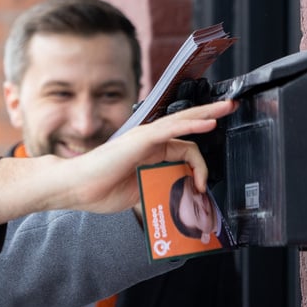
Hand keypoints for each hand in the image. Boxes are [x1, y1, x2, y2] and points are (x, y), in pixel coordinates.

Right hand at [0, 99, 235, 225]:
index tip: (201, 189)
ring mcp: (144, 138)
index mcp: (149, 154)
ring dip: (207, 115)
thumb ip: (159, 189)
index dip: (199, 168)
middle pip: (186, 127)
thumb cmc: (99, 190)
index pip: (183, 150)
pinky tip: (207, 123)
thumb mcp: (140, 192)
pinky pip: (171, 128)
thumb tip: (177, 198)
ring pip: (182, 121)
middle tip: (230, 109)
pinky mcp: (141, 139)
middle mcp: (148, 141)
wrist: (76, 188)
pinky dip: (191, 124)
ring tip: (226, 108)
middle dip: (210, 118)